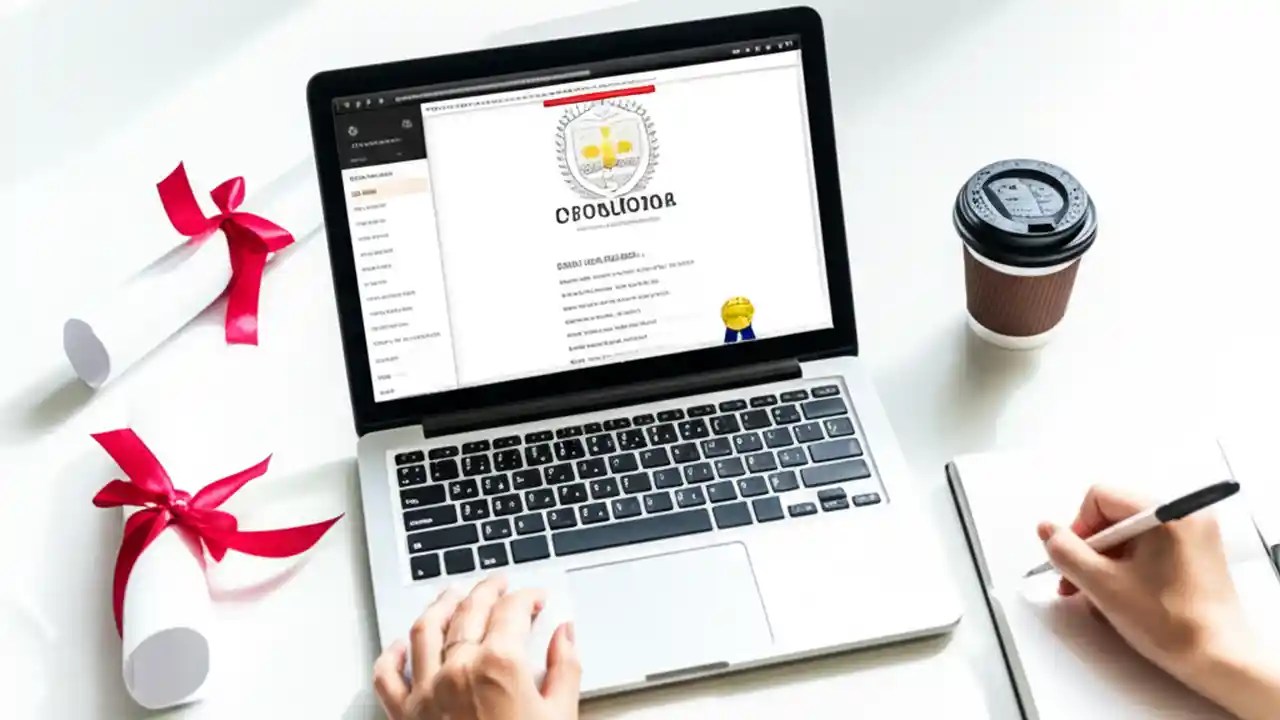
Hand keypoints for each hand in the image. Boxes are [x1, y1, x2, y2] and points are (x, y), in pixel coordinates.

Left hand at [372, 575, 580, 719]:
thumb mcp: (562, 717)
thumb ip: (565, 668)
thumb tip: (565, 635)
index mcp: (499, 665)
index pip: (511, 610)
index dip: (526, 596)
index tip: (535, 598)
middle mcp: (457, 669)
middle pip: (468, 610)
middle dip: (486, 590)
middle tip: (498, 583)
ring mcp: (426, 692)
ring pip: (424, 629)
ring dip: (440, 604)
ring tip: (452, 594)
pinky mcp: (405, 717)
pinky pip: (388, 677)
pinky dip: (391, 654)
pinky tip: (400, 643)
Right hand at [1038, 485, 1279, 718]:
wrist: (1220, 659)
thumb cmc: (1173, 624)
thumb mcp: (1103, 585)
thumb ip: (1067, 552)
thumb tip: (1047, 531)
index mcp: (1166, 513)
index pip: (1101, 498)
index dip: (1077, 529)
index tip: (1071, 559)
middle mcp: (1185, 515)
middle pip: (1116, 516)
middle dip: (1091, 549)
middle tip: (1078, 580)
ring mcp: (1195, 534)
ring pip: (1131, 535)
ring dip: (1107, 561)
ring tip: (1100, 594)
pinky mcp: (1198, 553)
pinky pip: (1152, 547)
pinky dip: (1131, 566)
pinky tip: (1123, 595)